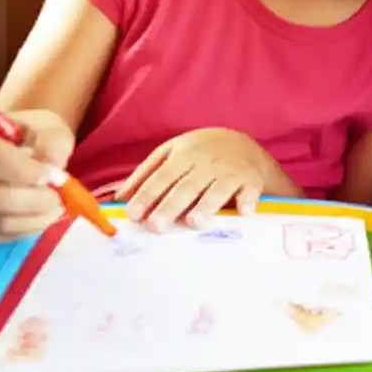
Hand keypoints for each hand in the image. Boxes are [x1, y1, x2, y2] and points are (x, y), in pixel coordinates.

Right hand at [0, 110, 73, 243]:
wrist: (14, 151)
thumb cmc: (27, 136)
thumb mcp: (45, 127)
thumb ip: (51, 142)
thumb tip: (52, 165)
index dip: (17, 168)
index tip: (48, 175)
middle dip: (28, 199)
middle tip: (56, 197)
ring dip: (31, 218)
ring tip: (55, 207)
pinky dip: (23, 230)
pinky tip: (40, 217)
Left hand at [115, 128, 271, 231]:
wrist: (243, 145)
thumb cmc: (200, 154)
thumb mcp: (172, 154)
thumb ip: (147, 174)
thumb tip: (119, 197)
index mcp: (184, 154)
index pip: (162, 176)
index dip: (147, 195)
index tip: (133, 214)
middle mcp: (207, 162)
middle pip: (187, 186)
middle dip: (170, 206)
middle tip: (156, 226)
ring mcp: (230, 171)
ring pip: (217, 190)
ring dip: (206, 205)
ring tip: (193, 222)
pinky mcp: (251, 181)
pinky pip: (250, 192)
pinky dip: (248, 202)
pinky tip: (244, 213)